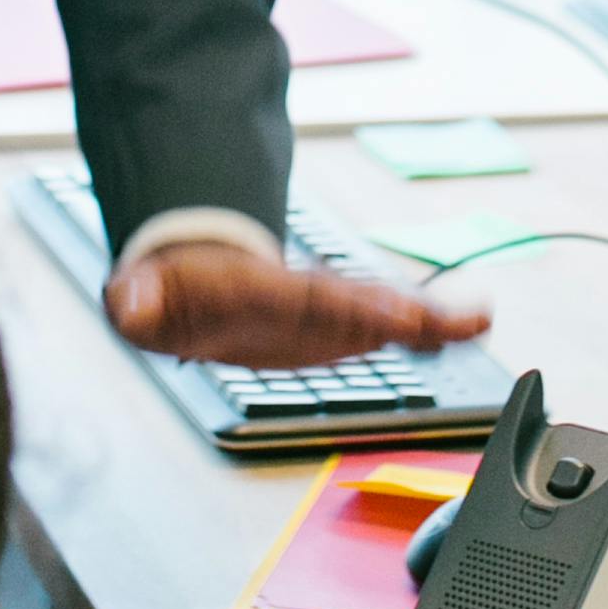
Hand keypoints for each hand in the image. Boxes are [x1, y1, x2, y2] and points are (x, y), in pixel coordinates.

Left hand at [103, 246, 489, 366]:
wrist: (196, 280)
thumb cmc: (173, 291)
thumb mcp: (143, 297)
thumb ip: (138, 300)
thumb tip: (131, 306)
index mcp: (261, 292)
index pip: (309, 300)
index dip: (350, 310)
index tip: (396, 318)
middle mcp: (305, 297)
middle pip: (361, 302)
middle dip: (408, 312)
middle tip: (463, 317)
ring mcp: (328, 313)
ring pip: (384, 310)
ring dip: (428, 318)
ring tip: (476, 318)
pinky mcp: (341, 329)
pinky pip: (389, 327)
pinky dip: (427, 327)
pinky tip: (467, 325)